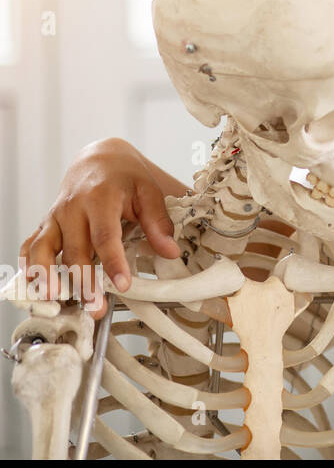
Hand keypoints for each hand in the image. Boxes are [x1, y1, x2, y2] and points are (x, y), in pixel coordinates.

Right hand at [20, 138, 180, 318]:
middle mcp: (72, 208)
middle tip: (95, 308)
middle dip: (83, 282)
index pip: (105, 234)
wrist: (98, 159)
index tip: (122, 284)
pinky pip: (30, 245)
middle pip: (75, 249)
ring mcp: (55, 216)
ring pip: (44, 249)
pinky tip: (35, 286)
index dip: (112, 262)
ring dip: (47, 277)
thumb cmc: (126, 177)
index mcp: (100, 198)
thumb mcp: (149, 191)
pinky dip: (29, 266)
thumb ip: (159, 222)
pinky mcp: (45, 224)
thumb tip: (170, 251)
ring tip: (56, 301)